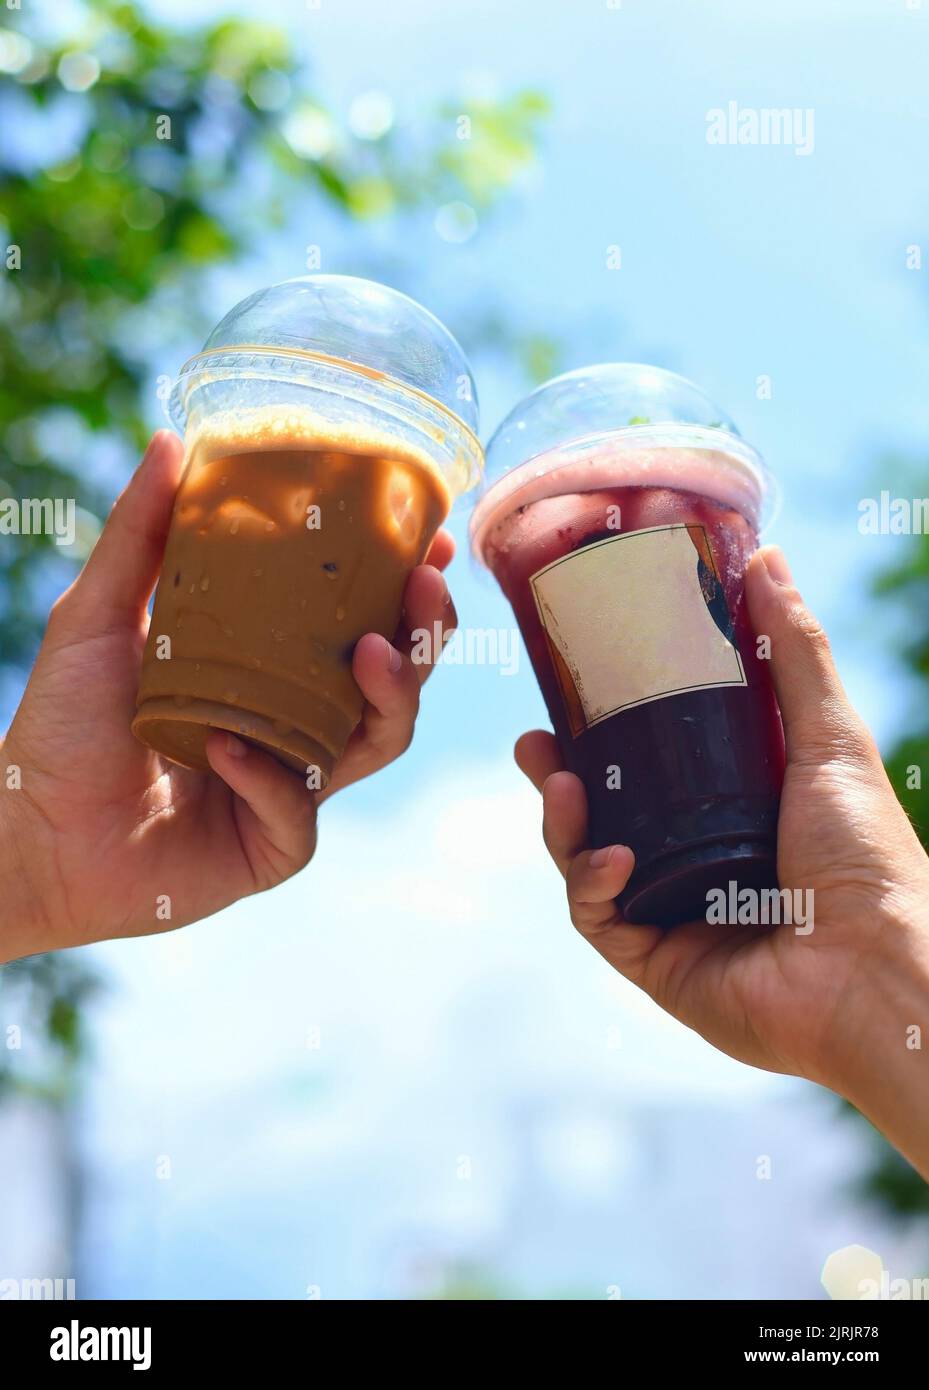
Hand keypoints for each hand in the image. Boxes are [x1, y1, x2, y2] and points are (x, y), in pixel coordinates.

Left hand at [0, 431, 456, 962]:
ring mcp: (291, 788)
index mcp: (274, 672)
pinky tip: (227, 747)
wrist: (27, 832)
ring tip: (372, 650)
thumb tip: (171, 440)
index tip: (428, 541)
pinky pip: (297, 812)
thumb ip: (139, 534)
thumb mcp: (99, 615)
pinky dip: (268, 777)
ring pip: (377, 744)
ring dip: (389, 696)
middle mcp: (296, 727)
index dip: (404, 588)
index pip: (361, 624)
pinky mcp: (270, 847)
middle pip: (393, 681)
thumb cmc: (63, 725)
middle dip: (424, 636)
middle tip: (422, 589)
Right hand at [517, 546, 928, 1175]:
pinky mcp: (656, 962)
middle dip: (560, 778)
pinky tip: (609, 858)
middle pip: (605, 812)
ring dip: (564, 824)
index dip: (603, 729)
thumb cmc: (868, 857)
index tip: (569, 689)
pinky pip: (600, 918)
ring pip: (587, 861)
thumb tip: (766, 559)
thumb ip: (793, 650)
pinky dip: (593, 885)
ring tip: (563, 785)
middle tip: (535, 743)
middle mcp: (695, 858)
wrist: (876, 970)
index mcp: (731, 808)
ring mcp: (671, 911)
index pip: (649, 763)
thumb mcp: (827, 736)